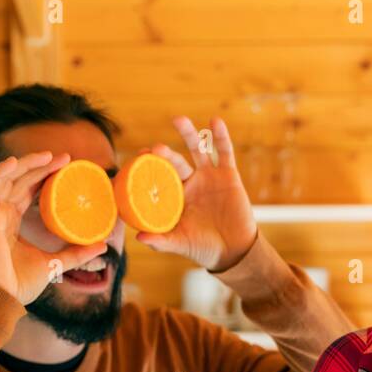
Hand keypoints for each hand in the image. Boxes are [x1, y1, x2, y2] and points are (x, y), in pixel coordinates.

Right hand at [0, 151, 106, 305]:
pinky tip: (15, 161)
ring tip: (49, 156)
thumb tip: (103, 245)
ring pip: (5, 178)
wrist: (5, 299)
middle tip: (65, 158)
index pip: (26, 191)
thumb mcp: (55, 264)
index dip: (42, 176)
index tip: (65, 167)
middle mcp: (0, 215)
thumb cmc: (21, 284)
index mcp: (12, 223)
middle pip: (18, 181)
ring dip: (25, 164)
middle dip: (40, 166)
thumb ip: (76, 253)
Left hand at [135, 116, 257, 272]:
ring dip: (189, 134)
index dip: (149, 167)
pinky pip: (225, 152)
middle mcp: (191, 182)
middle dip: (165, 154)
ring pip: (198, 150)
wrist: (234, 251)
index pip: (159, 177)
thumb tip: (138, 237)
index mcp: (176, 196)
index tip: (137, 159)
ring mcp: (210, 177)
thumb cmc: (203, 249)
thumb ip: (161, 241)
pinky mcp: (229, 175)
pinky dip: (221, 137)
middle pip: (176, 162)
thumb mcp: (180, 244)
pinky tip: (215, 122)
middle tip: (155, 149)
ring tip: (179, 120)